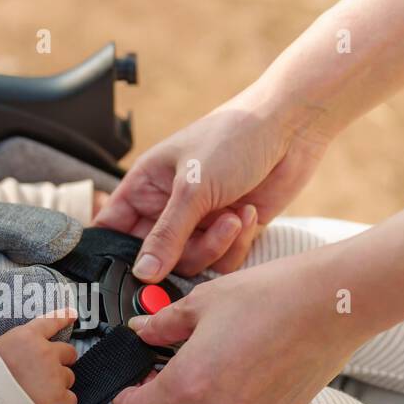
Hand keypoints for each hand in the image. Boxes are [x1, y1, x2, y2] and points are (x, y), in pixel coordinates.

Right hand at [0, 310, 79, 403]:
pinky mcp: (58, 397)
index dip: (64, 317)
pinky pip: (70, 399)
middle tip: (48, 370)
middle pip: (69, 352)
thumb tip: (21, 349)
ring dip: (59, 383)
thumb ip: (14, 344)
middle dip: (61, 361)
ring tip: (40, 391)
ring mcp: (54, 375)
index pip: (52, 321)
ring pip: (69, 377)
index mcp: (28, 337)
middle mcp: (46, 352)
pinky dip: (62, 403)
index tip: (71, 315)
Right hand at [94, 84, 331, 280]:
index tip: (127, 272)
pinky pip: (222, 262)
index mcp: (145, 187)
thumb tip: (142, 274)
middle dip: (179, 254)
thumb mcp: (193, 187)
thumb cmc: (234, 137)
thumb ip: (166, 235)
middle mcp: (168, 208)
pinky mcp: (230, 233)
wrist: (292, 128)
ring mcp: (198, 223)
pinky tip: (249, 213)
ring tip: (233, 216)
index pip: (111, 229)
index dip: (112, 253)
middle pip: (154, 258)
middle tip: (198, 237)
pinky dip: (237, 245)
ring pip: (191, 265)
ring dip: (214, 247)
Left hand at [112, 247, 365, 403]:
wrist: (333, 303)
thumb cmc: (270, 295)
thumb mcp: (202, 301)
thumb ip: (164, 323)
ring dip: (198, 398)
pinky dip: (235, 395)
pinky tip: (248, 361)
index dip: (125, 401)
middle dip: (156, 403)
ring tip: (212, 357)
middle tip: (162, 369)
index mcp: (191, 382)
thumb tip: (142, 331)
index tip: (129, 384)